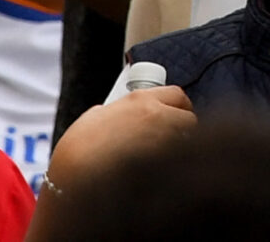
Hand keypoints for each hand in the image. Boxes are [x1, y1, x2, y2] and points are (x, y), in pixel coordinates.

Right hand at [45, 85, 195, 188]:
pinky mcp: (166, 164)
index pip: (177, 95)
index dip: (177, 107)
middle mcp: (157, 116)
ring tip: (166, 156)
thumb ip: (113, 112)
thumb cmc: (80, 148)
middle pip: (190, 118)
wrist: (79, 174)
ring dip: (183, 146)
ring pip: (190, 140)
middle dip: (185, 127)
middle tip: (174, 138)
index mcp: (140, 100)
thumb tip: (114, 116)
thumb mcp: (95, 117)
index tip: (173, 116)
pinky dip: (177, 164)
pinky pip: (181, 161)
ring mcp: (164, 140)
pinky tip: (161, 171)